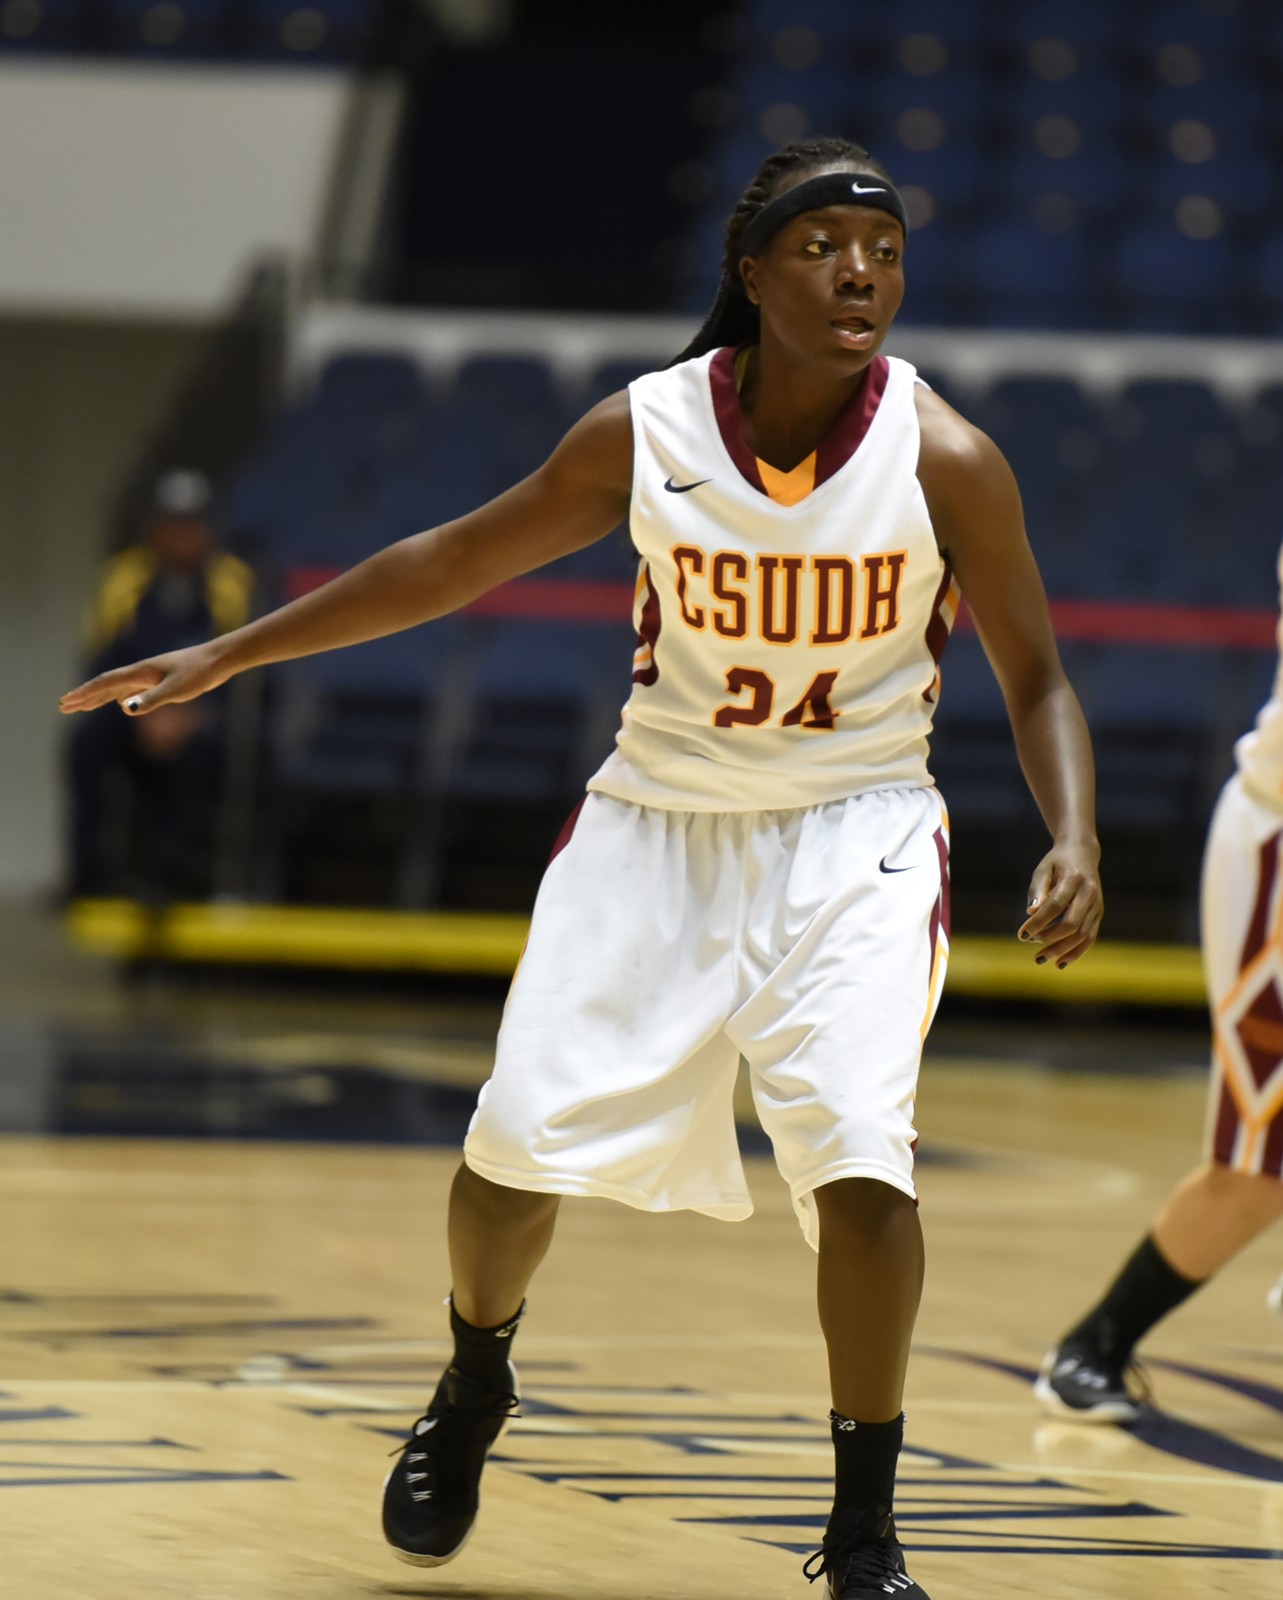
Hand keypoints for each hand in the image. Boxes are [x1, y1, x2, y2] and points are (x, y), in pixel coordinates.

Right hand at [58, 640, 229, 716]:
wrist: (219, 660)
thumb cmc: (199, 672)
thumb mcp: (176, 690)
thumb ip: (151, 699)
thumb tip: (126, 708)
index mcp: (141, 673)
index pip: (105, 683)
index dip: (85, 693)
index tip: (67, 702)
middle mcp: (142, 673)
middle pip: (106, 685)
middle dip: (85, 696)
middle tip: (65, 706)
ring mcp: (151, 676)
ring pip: (119, 688)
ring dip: (100, 697)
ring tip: (83, 706)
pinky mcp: (163, 680)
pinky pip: (135, 690)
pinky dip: (123, 697)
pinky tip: (122, 704)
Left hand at [1018, 841, 1102, 968]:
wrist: (1082, 853)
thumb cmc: (1057, 863)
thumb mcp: (1043, 869)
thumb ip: (1037, 890)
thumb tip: (1030, 913)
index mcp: (1074, 879)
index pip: (1055, 906)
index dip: (1038, 922)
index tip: (1021, 934)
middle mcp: (1090, 893)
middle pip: (1071, 924)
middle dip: (1049, 939)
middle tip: (1028, 944)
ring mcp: (1097, 905)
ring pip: (1082, 935)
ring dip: (1061, 950)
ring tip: (1039, 959)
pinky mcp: (1099, 913)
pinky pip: (1090, 937)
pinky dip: (1076, 952)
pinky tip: (1060, 963)